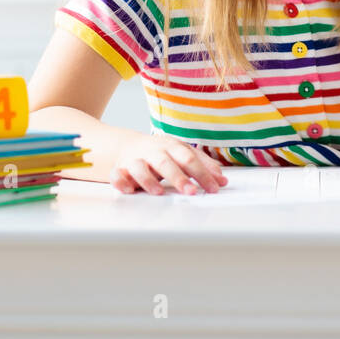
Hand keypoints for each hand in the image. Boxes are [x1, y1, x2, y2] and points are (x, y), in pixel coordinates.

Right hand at [110, 132, 228, 194]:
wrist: (128, 146)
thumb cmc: (161, 153)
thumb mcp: (183, 153)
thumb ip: (203, 165)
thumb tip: (222, 180)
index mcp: (172, 146)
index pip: (189, 158)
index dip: (202, 173)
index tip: (214, 187)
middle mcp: (154, 152)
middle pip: (166, 162)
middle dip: (179, 177)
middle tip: (191, 192)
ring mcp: (135, 160)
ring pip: (140, 167)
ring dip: (148, 179)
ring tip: (159, 192)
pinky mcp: (120, 169)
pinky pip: (117, 175)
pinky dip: (121, 181)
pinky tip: (129, 189)